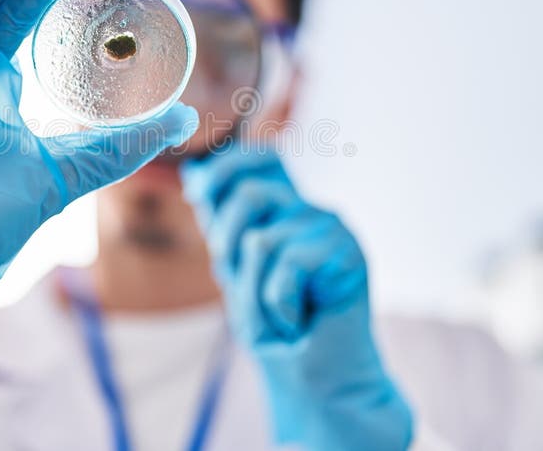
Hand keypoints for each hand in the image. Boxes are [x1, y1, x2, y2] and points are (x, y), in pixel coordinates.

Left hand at [182, 148, 411, 450]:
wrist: (317, 384)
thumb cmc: (277, 333)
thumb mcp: (237, 273)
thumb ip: (223, 224)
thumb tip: (195, 175)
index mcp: (284, 213)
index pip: (262, 158)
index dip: (228, 166)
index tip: (197, 195)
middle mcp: (307, 212)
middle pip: (250, 194)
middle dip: (228, 246)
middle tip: (244, 285)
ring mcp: (329, 228)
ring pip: (261, 240)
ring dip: (257, 293)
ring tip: (283, 314)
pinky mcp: (347, 249)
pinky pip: (287, 265)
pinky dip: (281, 305)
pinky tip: (303, 319)